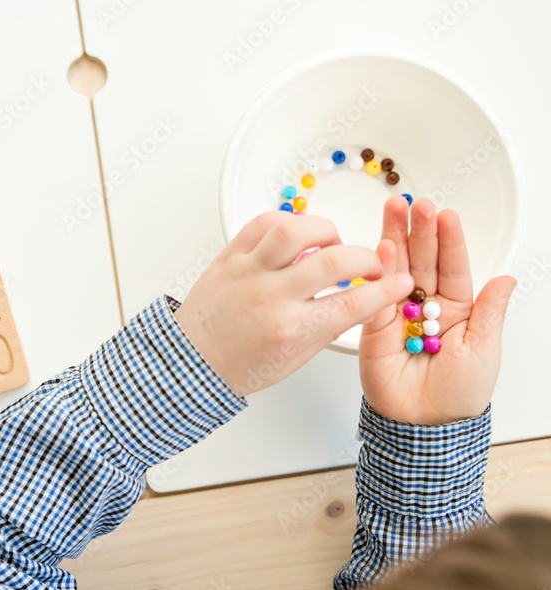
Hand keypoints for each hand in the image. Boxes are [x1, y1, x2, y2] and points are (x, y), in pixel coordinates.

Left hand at [174, 211, 412, 395]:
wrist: (190, 362)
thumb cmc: (240, 366)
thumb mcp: (295, 358)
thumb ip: (329, 327)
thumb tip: (365, 303)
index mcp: (290, 331)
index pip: (353, 304)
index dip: (387, 290)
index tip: (400, 283)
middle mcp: (269, 298)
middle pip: (333, 262)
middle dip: (366, 259)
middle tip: (371, 265)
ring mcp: (247, 273)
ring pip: (295, 230)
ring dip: (324, 231)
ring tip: (331, 245)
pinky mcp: (229, 257)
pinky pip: (262, 223)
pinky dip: (287, 223)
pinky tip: (298, 237)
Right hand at [360, 197, 515, 423]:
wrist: (422, 425)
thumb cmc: (459, 395)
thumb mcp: (485, 350)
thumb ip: (490, 312)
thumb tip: (506, 279)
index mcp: (458, 309)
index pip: (453, 266)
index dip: (449, 240)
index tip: (445, 216)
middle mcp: (426, 307)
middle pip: (422, 260)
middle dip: (418, 230)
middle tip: (414, 203)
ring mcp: (398, 314)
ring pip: (396, 269)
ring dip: (394, 239)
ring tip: (393, 211)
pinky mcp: (373, 327)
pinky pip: (374, 295)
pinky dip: (376, 272)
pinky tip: (380, 250)